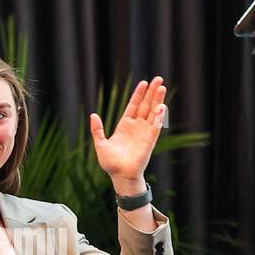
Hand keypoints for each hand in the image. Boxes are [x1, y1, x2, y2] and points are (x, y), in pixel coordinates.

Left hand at [89, 77, 167, 191]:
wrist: (120, 176)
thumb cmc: (110, 163)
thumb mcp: (100, 144)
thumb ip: (97, 130)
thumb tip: (93, 115)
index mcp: (125, 126)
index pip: (133, 106)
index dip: (138, 94)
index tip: (143, 82)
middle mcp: (136, 127)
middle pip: (145, 105)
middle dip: (151, 92)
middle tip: (158, 79)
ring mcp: (144, 133)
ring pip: (152, 112)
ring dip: (158, 100)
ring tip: (162, 87)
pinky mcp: (150, 141)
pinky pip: (155, 126)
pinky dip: (159, 117)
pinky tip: (161, 107)